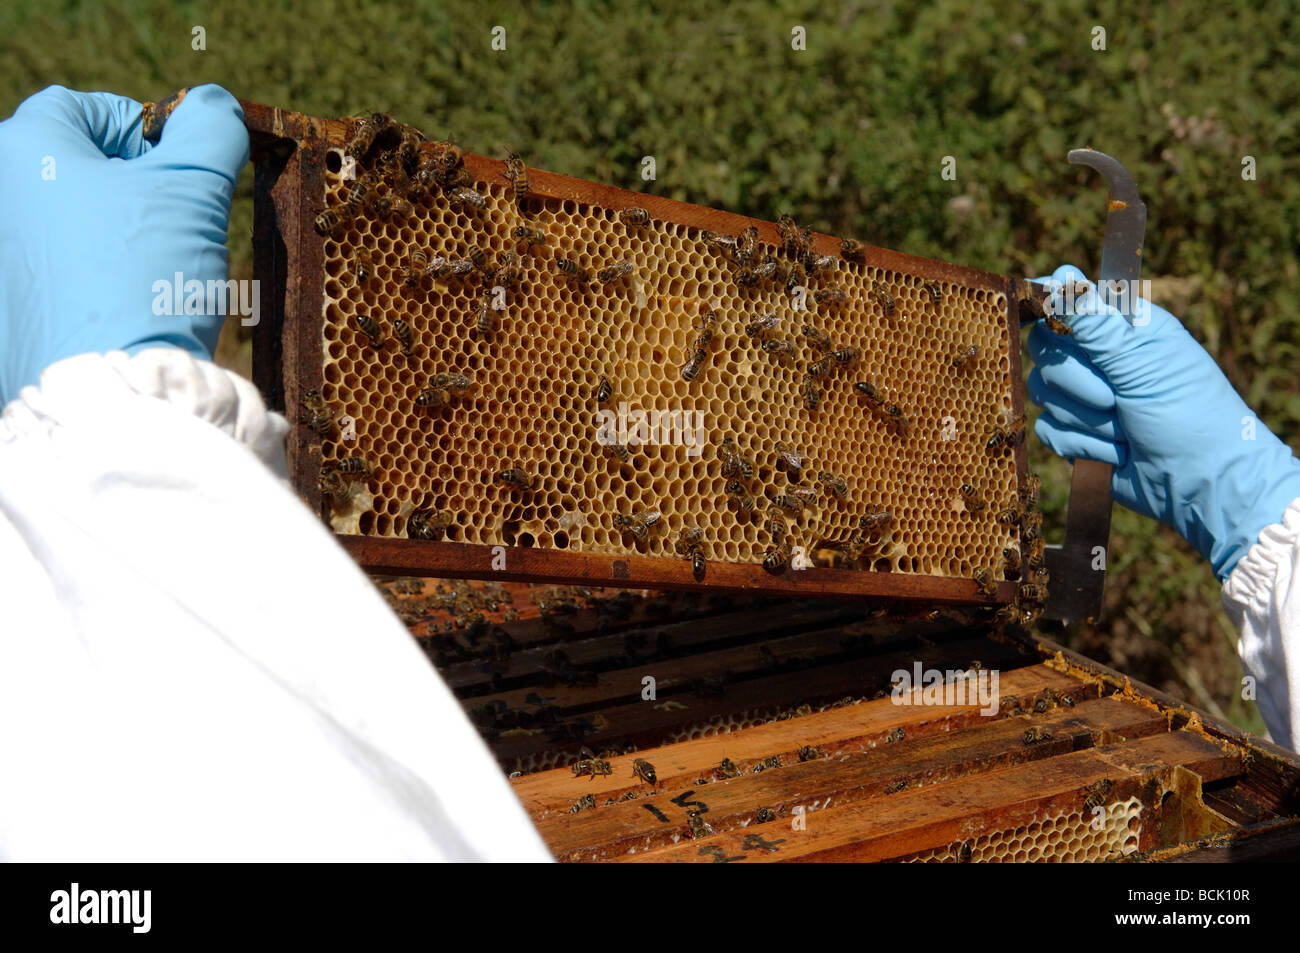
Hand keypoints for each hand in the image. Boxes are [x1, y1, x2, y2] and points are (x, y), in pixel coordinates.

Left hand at [0, 85, 248, 404]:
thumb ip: (211, 131)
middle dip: (131, 187)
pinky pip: (57, 278)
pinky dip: (94, 282)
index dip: (143, 128)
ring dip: (115, 236)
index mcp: (24, 151)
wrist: (112, 394)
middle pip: (72, 168)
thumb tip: (216, 107)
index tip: (183, 168)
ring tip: (158, 273)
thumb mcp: (194, 190)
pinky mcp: (9, 310)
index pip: (82, 108)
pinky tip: (129, 310)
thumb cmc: (145, 279)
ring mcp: (2, 260)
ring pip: (68, 226)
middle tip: (178, 221)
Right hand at [1027, 264, 1299, 580]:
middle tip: (1112, 398)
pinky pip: (1048, 429)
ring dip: (1085, 419)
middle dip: (1074, 381)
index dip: (1049, 306)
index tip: (1036, 314)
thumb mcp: (1143, 363)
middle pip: (1045, 348)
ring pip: (1042, 392)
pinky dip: (1081, 444)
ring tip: (1124, 430)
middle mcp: (1099, 357)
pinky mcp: (1075, 432)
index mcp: (1123, 328)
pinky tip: (1115, 452)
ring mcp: (1083, 396)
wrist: (1198, 483)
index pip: (1069, 300)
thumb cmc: (1187, 414)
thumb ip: (1095, 323)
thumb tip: (1059, 274)